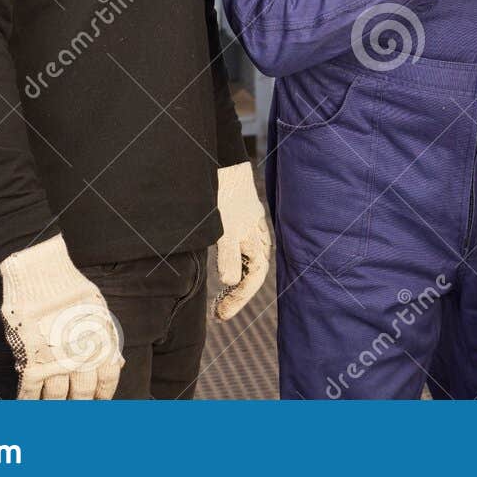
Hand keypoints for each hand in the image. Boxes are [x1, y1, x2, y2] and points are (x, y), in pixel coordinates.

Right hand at [0, 235, 122, 399]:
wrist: (42, 274)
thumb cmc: (72, 290)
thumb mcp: (99, 312)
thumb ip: (107, 340)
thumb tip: (117, 365)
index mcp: (100, 343)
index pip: (106, 380)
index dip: (102, 395)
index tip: (98, 403)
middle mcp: (80, 356)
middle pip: (81, 394)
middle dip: (79, 406)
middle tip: (75, 412)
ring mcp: (54, 360)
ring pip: (55, 397)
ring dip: (54, 408)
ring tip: (52, 413)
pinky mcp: (30, 360)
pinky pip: (30, 391)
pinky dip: (28, 403)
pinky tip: (28, 407)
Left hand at [212, 161, 270, 320]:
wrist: (222, 162)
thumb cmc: (224, 194)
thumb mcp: (224, 228)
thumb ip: (229, 256)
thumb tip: (232, 282)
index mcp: (257, 241)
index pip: (253, 279)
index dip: (238, 300)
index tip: (220, 315)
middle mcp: (257, 235)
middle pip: (253, 273)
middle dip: (238, 295)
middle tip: (219, 311)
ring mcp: (249, 226)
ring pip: (249, 262)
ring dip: (236, 282)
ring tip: (220, 297)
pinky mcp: (240, 218)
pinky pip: (242, 248)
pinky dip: (234, 264)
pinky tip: (223, 269)